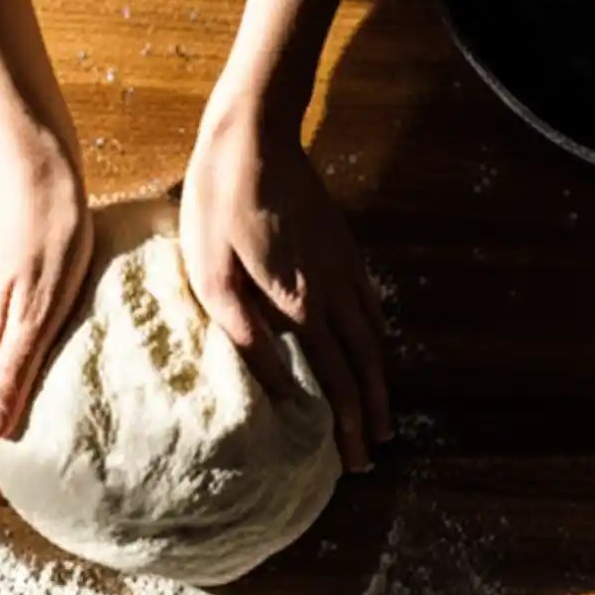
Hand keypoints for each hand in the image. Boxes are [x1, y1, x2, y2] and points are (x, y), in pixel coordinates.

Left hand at [180, 106, 391, 470]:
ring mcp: (345, 267)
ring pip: (375, 337)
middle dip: (370, 414)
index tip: (355, 460)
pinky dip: (378, 338)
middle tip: (373, 453)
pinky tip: (375, 345)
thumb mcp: (213, 273)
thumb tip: (279, 390)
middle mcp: (334, 292)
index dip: (347, 425)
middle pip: (365, 367)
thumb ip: (245, 335)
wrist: (255, 134)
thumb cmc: (219, 203)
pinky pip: (371, 305)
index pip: (336, 381)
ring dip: (379, 381)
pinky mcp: (343, 246)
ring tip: (381, 414)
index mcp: (300, 305)